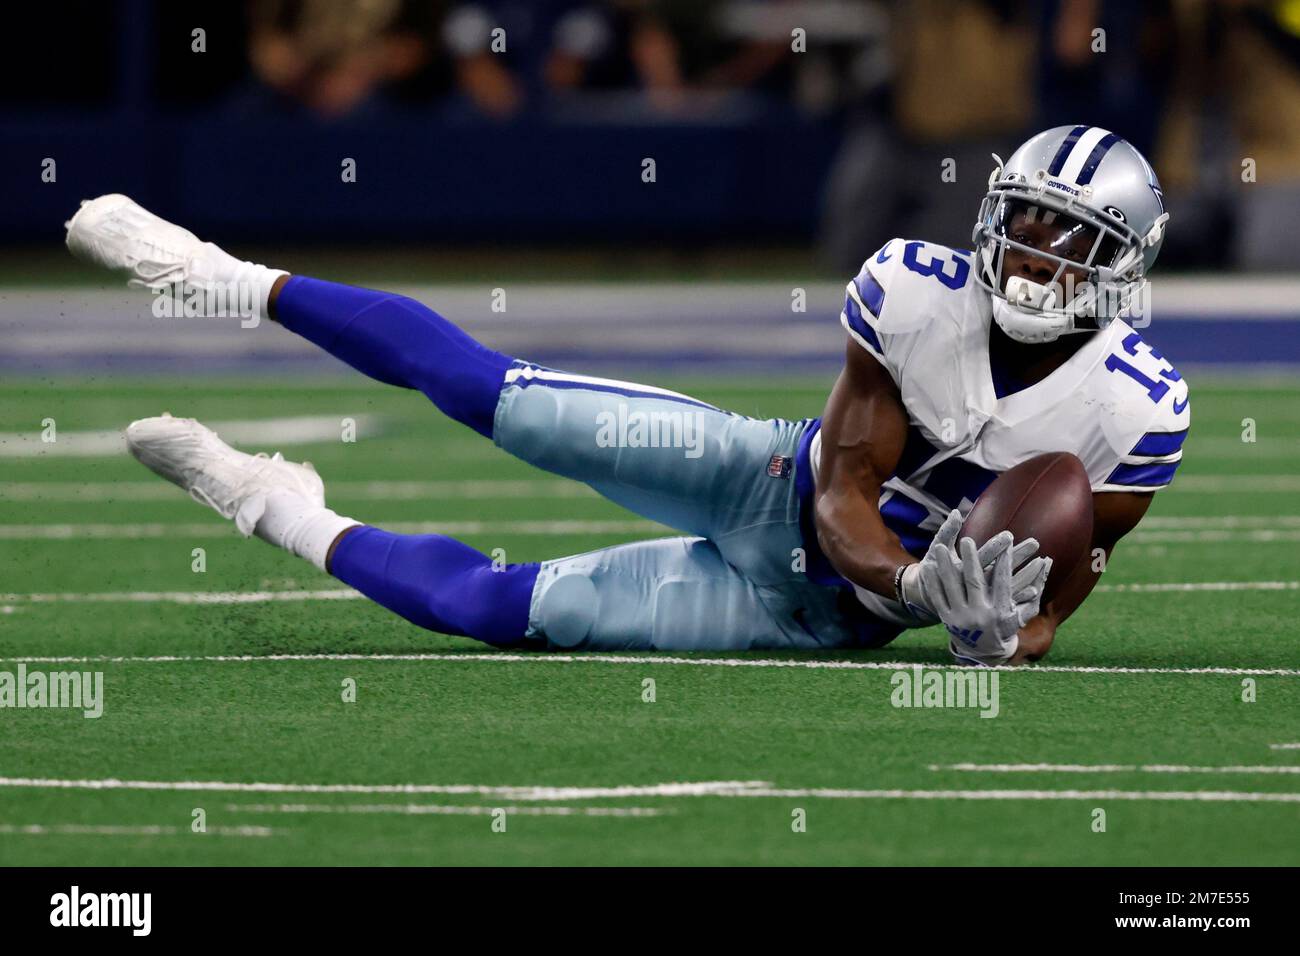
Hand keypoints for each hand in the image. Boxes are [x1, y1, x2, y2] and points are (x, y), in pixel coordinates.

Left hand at [898, 509, 1050, 662]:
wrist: (985, 653)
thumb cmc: (1008, 626)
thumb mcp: (1025, 611)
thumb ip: (1037, 586)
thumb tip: (1048, 561)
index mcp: (1001, 611)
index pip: (1003, 582)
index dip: (1004, 562)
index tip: (1005, 543)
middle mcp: (981, 615)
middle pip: (974, 583)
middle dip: (971, 560)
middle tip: (967, 540)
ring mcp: (962, 618)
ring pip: (951, 588)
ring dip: (946, 567)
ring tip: (940, 548)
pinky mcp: (947, 620)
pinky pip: (938, 598)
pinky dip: (932, 582)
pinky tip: (929, 566)